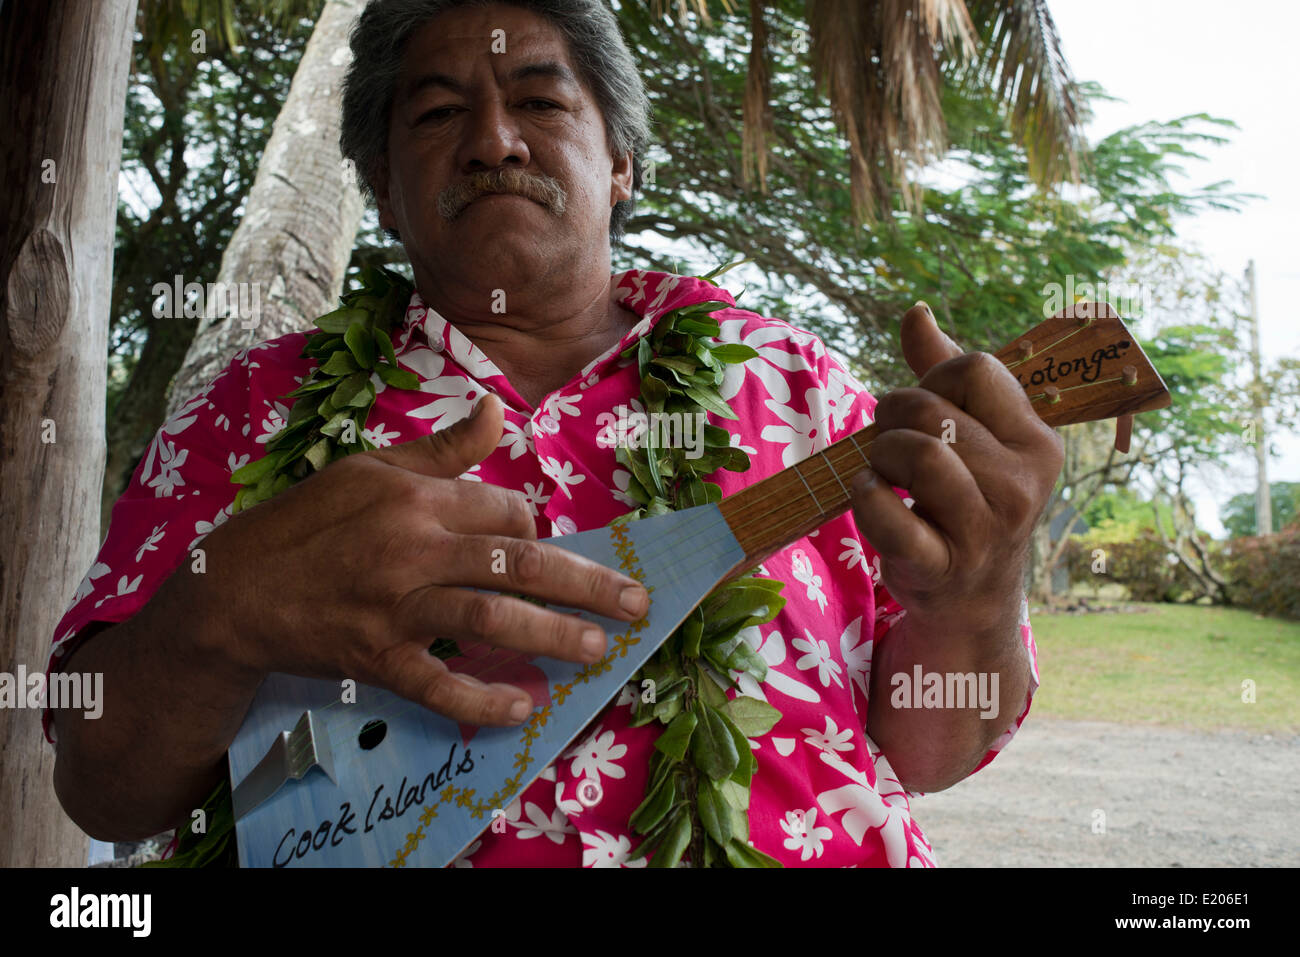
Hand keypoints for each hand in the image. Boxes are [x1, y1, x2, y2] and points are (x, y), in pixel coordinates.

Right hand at [195, 393, 648, 725]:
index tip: (545, 550)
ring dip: (553, 636)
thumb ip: (443, 450)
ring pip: (491, 620)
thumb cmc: (305, 523)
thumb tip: (496, 408)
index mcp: (416, 497)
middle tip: (637, 604)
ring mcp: (394, 606)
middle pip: (519, 565)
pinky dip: (481, 699)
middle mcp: (413, 548)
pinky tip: (522, 708)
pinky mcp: (373, 657)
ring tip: (599, 649)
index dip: (537, 531)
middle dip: (587, 584)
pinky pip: (437, 684)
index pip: (507, 513)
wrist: (231, 590)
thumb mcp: (371, 468)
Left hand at [849, 303, 1063, 634]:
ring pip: (920, 454)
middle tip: (888, 440)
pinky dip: (866, 498)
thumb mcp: (971, 435)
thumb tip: (916, 311)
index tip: (924, 408)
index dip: (931, 378)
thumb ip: (941, 371)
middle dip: (893, 414)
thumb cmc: (966, 500)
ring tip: (882, 470)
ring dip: (880, 454)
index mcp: (1037, 441)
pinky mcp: (943, 567)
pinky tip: (868, 496)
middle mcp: (1023, 484)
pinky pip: (892, 518)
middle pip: (935, 409)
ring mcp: (986, 530)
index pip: (976, 368)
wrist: (971, 598)